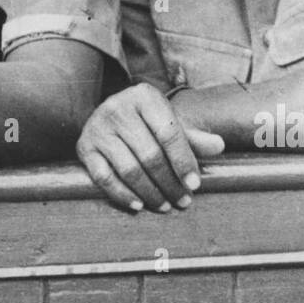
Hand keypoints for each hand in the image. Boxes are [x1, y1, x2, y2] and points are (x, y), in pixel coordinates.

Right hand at [76, 82, 224, 213]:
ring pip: (129, 169)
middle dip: (169, 183)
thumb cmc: (149, 122)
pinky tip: (138, 205)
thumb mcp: (170, 123)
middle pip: (150, 155)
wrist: (113, 114)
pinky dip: (122, 195)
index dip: (184, 162)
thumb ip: (193, 137)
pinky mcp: (84, 147)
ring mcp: (98, 128)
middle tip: (183, 201)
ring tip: (165, 206)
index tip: (195, 185)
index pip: (169, 134)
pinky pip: (104, 177)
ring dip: (150, 193)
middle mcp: (117, 108)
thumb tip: (219, 146)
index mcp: (144, 96)